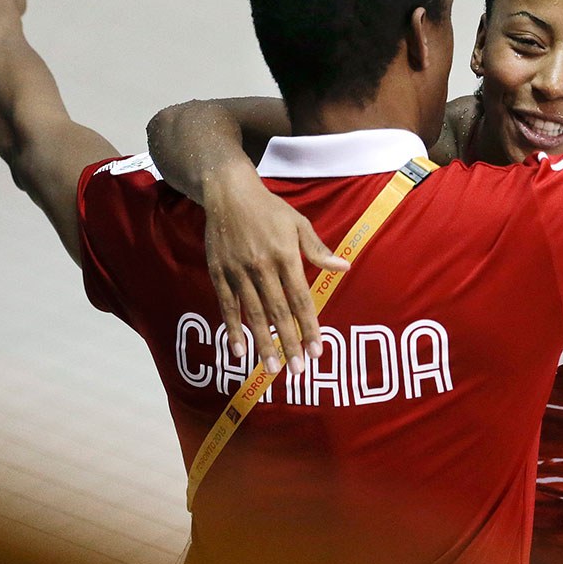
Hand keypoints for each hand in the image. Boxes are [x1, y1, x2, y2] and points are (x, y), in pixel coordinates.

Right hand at [203, 168, 348, 374]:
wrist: (228, 192)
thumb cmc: (270, 209)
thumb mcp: (299, 223)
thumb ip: (318, 249)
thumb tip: (344, 267)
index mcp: (285, 255)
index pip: (300, 298)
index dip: (309, 325)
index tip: (317, 350)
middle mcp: (261, 266)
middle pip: (278, 311)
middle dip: (289, 342)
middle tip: (298, 371)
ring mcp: (238, 271)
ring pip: (253, 313)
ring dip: (263, 343)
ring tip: (273, 368)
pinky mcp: (219, 273)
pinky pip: (226, 306)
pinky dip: (232, 329)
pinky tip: (239, 350)